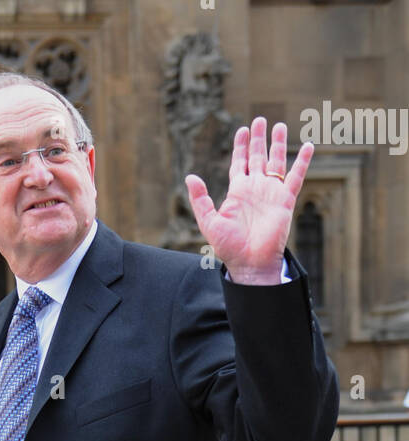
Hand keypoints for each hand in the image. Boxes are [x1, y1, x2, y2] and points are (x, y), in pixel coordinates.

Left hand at [185, 118, 313, 284]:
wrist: (250, 263)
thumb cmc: (229, 248)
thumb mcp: (209, 221)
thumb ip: (200, 199)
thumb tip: (190, 176)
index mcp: (237, 192)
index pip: (239, 163)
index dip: (240, 146)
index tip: (242, 130)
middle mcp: (255, 189)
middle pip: (257, 157)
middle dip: (258, 139)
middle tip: (260, 120)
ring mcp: (271, 193)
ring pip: (276, 162)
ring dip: (278, 144)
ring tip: (279, 125)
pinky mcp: (285, 200)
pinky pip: (296, 177)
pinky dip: (303, 162)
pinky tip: (308, 146)